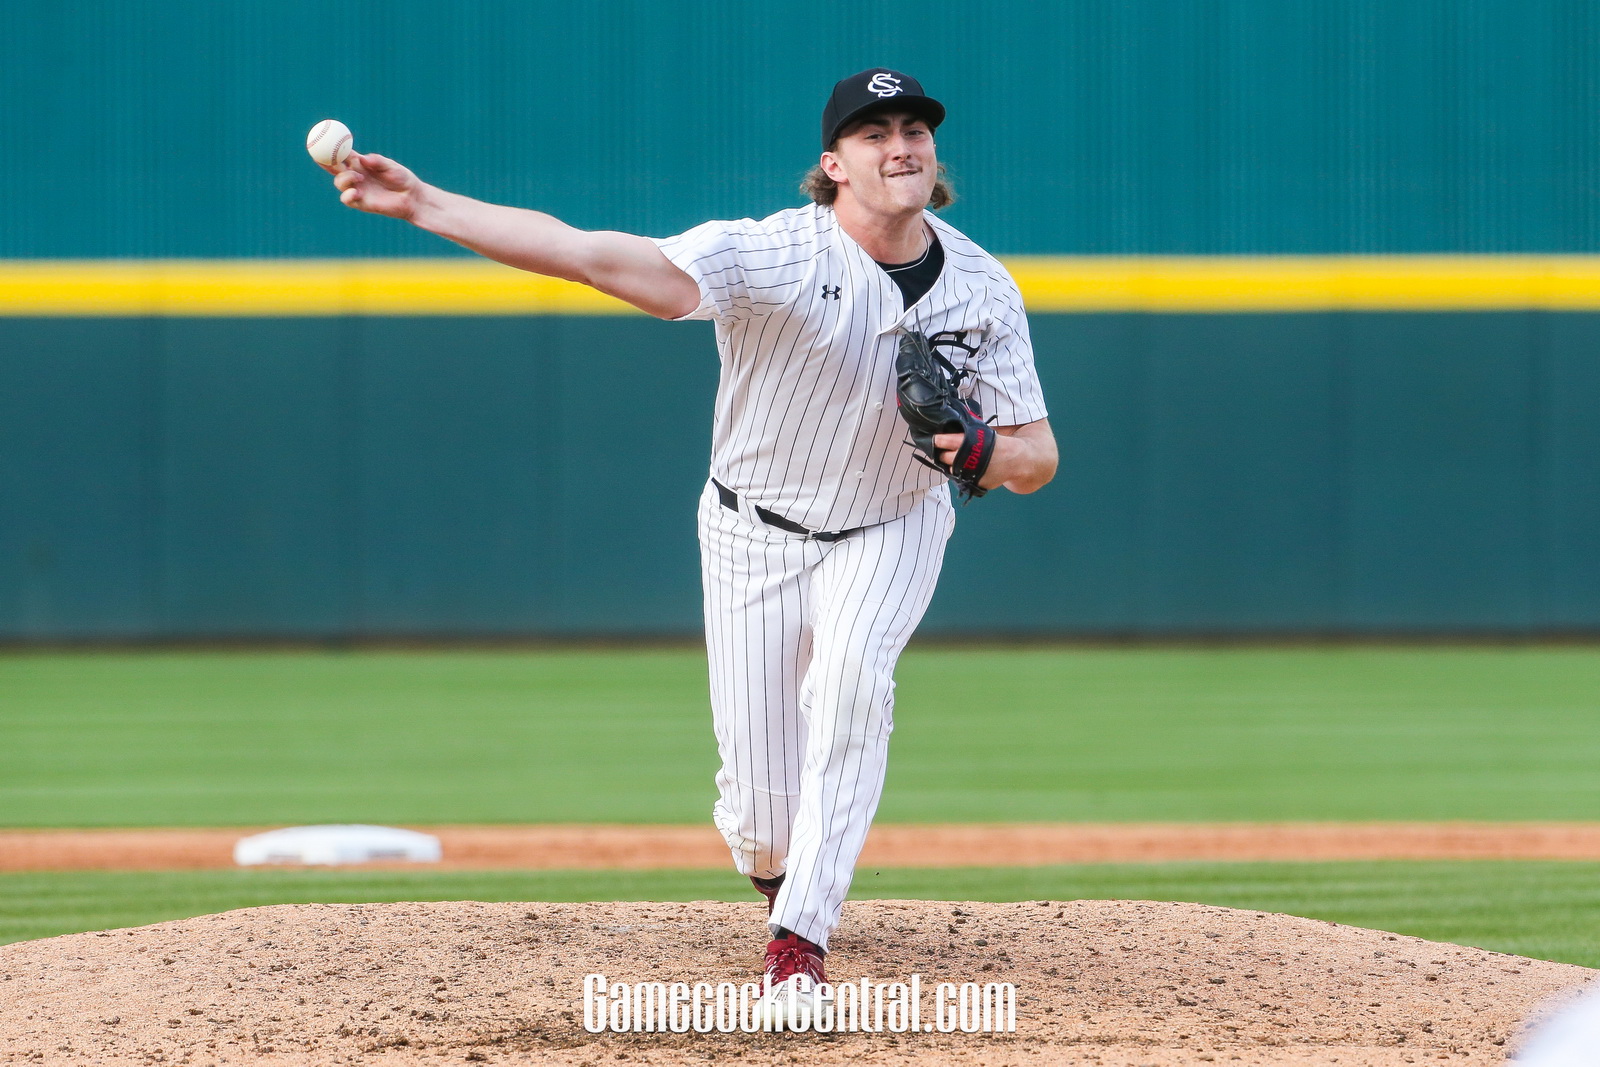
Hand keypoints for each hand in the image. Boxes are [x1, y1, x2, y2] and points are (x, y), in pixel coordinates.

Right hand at [327, 152, 425, 220]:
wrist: (411, 197)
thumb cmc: (402, 178)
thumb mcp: (391, 166)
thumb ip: (377, 161)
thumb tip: (363, 159)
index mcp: (360, 163)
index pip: (340, 154)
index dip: (329, 148)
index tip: (320, 140)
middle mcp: (355, 175)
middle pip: (333, 168)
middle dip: (325, 161)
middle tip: (324, 157)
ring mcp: (357, 188)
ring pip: (339, 182)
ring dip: (345, 178)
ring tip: (359, 177)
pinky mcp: (361, 202)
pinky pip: (346, 199)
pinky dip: (347, 195)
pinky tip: (355, 192)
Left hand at [933, 418, 1057, 493]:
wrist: (1023, 461)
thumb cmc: (1003, 444)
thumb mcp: (988, 433)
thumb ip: (971, 432)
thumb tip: (953, 423)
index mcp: (977, 443)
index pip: (950, 441)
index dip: (940, 440)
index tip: (934, 439)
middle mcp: (974, 459)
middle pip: (947, 458)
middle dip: (943, 454)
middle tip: (941, 449)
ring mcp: (976, 473)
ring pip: (953, 470)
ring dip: (951, 464)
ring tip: (951, 458)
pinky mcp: (979, 483)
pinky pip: (963, 478)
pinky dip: (961, 473)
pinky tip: (961, 467)